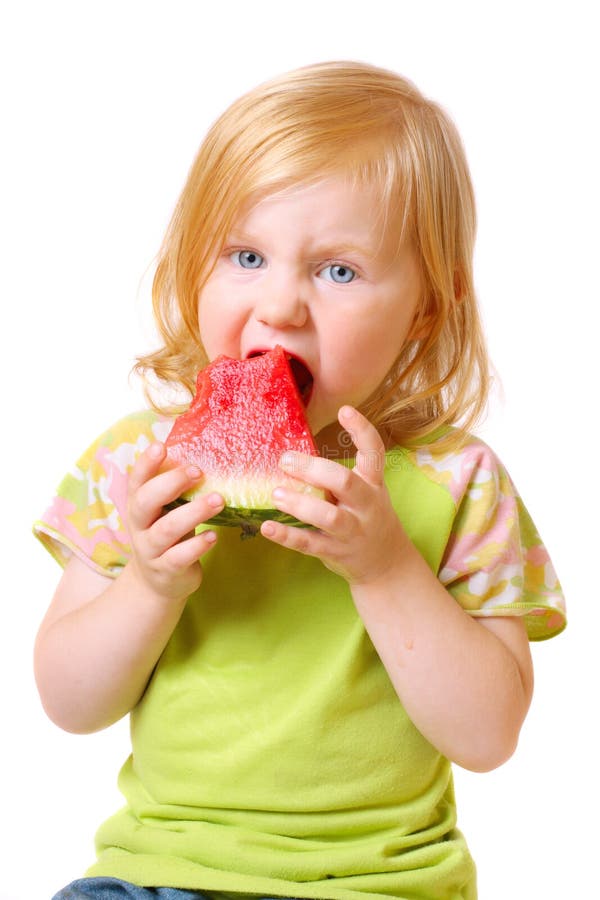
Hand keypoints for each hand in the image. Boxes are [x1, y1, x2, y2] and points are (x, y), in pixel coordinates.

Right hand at [126, 442, 223, 601]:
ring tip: (218, 500)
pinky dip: (197, 545)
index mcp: (139, 504)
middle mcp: (139, 526)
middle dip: (170, 483)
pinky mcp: (166, 570)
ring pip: (166, 529)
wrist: (158, 583)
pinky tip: (213, 536)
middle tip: (198, 471)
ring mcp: (151, 549)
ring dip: (193, 513)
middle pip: (146, 501)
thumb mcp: (166, 511)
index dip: (146, 463)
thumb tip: (203, 454)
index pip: (136, 480)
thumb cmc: (168, 534)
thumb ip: (176, 489)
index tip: (160, 446)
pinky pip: (179, 557)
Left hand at [260, 406, 411, 584]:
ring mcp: (353, 531)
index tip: (345, 410)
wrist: (387, 563)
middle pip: (345, 483)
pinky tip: (268, 527)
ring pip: (329, 517)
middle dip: (314, 470)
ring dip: (300, 505)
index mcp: (373, 484)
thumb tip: (292, 454)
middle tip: (285, 460)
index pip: (374, 452)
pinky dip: (287, 536)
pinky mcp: (336, 552)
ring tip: (276, 494)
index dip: (362, 430)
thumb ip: (337, 475)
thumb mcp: (365, 492)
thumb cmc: (367, 516)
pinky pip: (310, 544)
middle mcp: (367, 505)